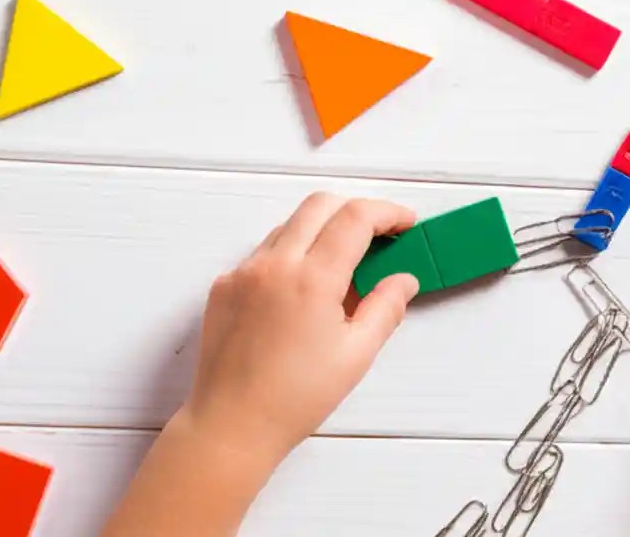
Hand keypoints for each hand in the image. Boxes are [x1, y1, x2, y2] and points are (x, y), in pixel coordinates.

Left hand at [186, 193, 419, 460]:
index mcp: (312, 279)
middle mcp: (274, 264)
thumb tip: (403, 280)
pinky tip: (304, 291)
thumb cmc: (295, 398)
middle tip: (380, 236)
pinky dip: (292, 254)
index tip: (405, 223)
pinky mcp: (224, 286)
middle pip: (320, 204)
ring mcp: (243, 272)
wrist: (231, 425)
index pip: (355, 217)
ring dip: (322, 231)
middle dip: (356, 210)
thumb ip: (385, 308)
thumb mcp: (356, 355)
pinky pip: (264, 252)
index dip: (388, 213)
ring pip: (290, 224)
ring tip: (343, 269)